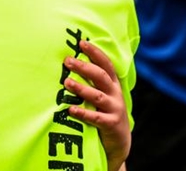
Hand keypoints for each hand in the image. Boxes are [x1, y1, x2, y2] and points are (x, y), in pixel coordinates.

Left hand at [64, 39, 129, 170]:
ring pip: (97, 96)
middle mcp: (115, 95)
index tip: (82, 43)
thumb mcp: (103, 95)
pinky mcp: (111, 124)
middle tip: (68, 61)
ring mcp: (115, 109)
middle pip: (101, 77)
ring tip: (66, 83)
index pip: (106, 65)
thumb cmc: (104, 113)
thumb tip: (70, 62)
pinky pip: (96, 118)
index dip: (95, 53)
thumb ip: (92, 82)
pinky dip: (83, 113)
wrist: (119, 142)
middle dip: (84, 67)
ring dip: (81, 88)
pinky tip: (70, 109)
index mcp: (113, 85)